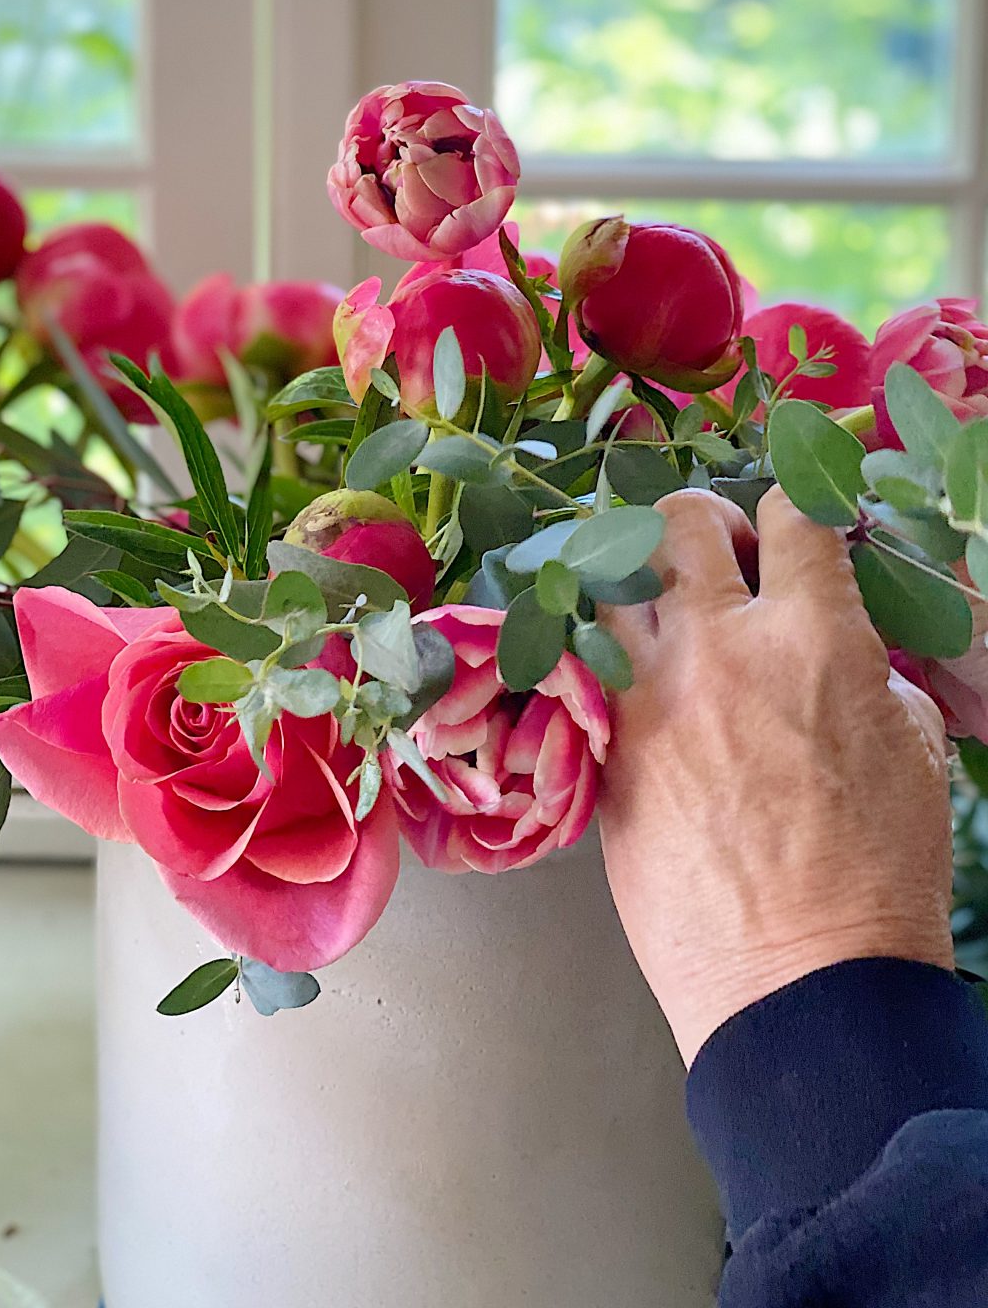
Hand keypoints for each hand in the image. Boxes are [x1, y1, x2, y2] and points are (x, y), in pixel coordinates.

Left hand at [598, 485, 953, 1065]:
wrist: (802, 983)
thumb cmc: (878, 873)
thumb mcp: (912, 745)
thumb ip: (863, 659)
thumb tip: (831, 627)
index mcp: (812, 637)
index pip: (790, 514)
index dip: (795, 509)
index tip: (791, 530)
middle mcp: (718, 649)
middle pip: (679, 519)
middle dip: (705, 524)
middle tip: (723, 564)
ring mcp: (646, 698)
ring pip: (607, 576)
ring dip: (637, 577)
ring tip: (664, 613)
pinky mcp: (601, 750)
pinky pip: (582, 662)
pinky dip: (604, 648)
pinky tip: (632, 671)